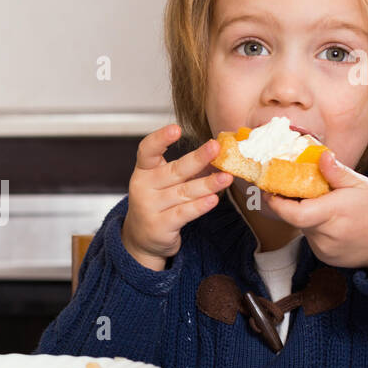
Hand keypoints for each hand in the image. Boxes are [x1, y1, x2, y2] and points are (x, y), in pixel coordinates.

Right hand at [121, 123, 233, 270]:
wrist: (142, 238)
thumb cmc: (158, 203)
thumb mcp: (165, 182)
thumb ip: (187, 169)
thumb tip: (217, 154)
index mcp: (143, 171)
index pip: (147, 150)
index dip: (160, 139)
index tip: (176, 129)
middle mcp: (143, 187)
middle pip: (173, 171)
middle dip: (197, 159)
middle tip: (216, 147)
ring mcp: (149, 208)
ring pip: (183, 192)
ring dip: (207, 184)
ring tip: (225, 177)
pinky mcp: (159, 226)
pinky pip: (183, 214)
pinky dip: (199, 206)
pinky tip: (213, 199)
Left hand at [262, 151, 367, 272]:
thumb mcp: (361, 184)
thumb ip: (337, 172)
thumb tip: (321, 156)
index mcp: (335, 212)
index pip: (296, 214)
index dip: (278, 203)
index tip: (270, 190)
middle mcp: (327, 234)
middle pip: (296, 218)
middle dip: (293, 204)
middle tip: (298, 190)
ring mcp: (325, 249)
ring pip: (303, 228)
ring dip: (306, 215)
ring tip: (324, 205)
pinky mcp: (325, 257)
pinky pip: (311, 238)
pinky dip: (314, 228)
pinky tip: (331, 222)